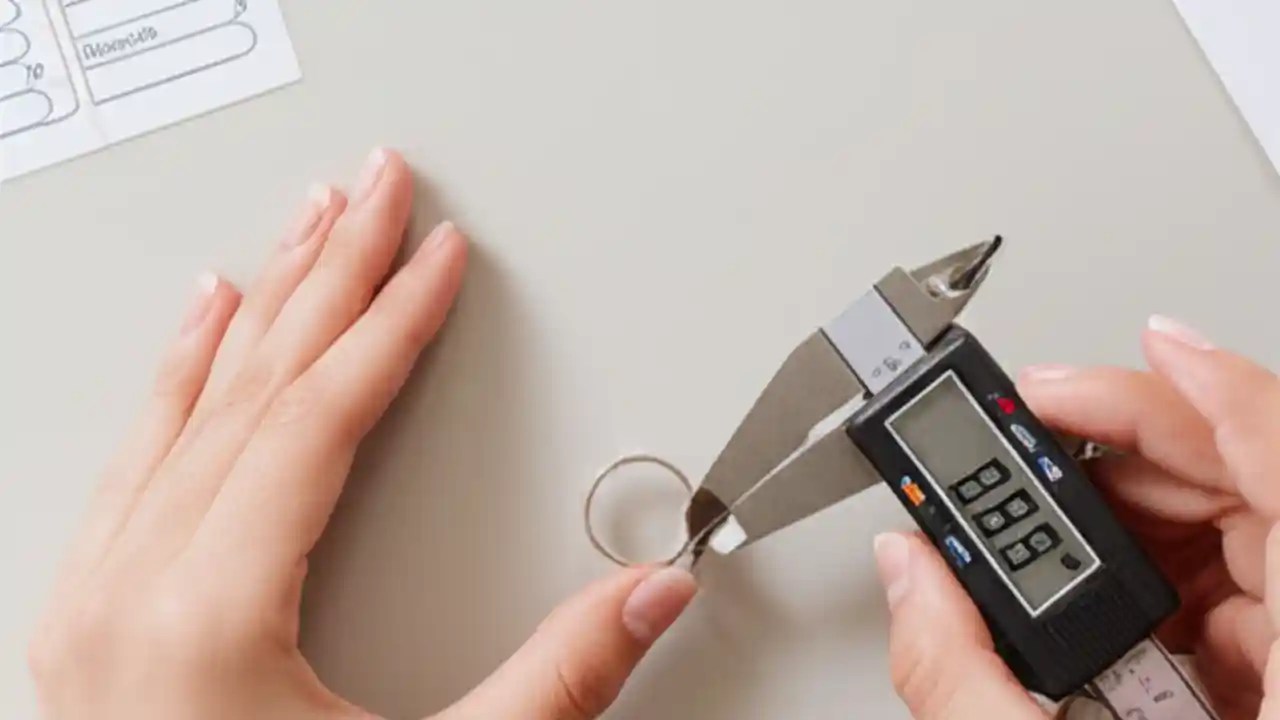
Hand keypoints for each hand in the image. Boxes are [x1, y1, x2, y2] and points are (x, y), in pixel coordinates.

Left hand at [28, 148, 697, 719]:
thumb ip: (556, 680)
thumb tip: (655, 594)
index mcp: (207, 613)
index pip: (323, 416)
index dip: (395, 323)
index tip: (438, 256)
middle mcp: (134, 587)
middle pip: (255, 381)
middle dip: (329, 271)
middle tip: (375, 187)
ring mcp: (101, 597)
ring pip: (191, 403)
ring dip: (259, 303)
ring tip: (303, 224)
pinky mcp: (99, 612)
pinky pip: (140, 452)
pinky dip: (181, 372)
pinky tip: (204, 321)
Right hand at [874, 315, 1275, 719]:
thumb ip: (963, 676)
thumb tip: (909, 572)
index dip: (1220, 389)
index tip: (1155, 340)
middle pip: (1251, 489)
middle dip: (1133, 448)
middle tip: (1041, 430)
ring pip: (1242, 535)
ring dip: (1135, 515)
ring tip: (1044, 519)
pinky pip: (1244, 598)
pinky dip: (1162, 579)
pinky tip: (1096, 593)